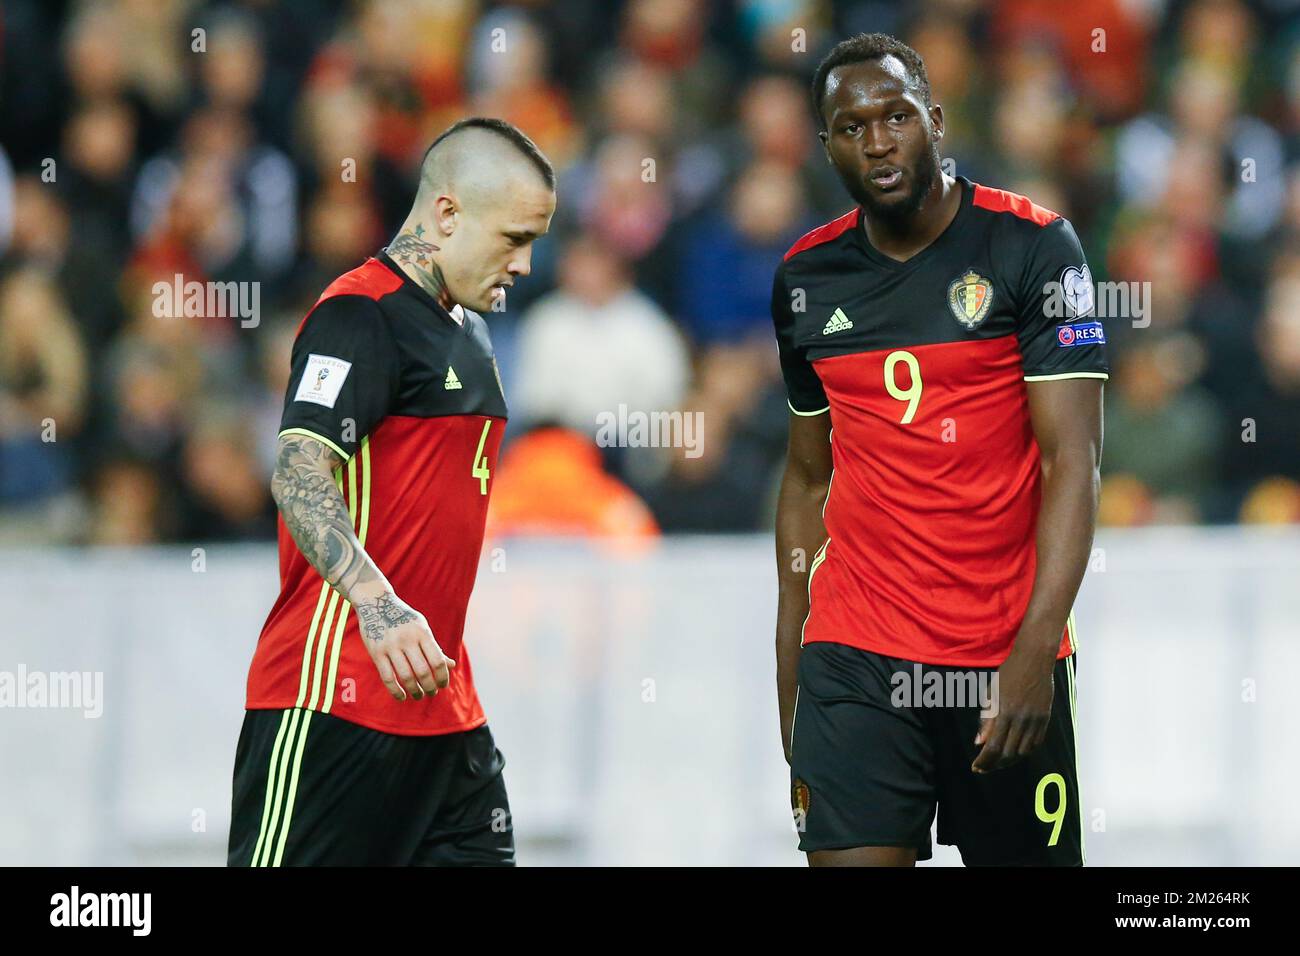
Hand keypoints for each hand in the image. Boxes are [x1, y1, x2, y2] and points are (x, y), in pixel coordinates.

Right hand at [353, 590, 454, 700]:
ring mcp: (390, 646)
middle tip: (431, 693)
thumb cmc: (404, 618)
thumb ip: (435, 647)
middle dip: (429, 687)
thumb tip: (452, 665)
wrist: (376, 603)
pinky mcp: (376, 652)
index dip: (442, 677)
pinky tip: (402, 696)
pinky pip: (387, 677)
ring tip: (418, 695)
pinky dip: (396, 691)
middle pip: (422, 672)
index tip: (443, 685)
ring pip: (405, 677)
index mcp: (422, 632)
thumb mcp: (422, 627)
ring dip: (414, 691)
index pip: (437, 661)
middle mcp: (407, 639)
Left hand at [971, 640, 1054, 773]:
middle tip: (984, 768)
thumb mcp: (991, 693)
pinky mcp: (1045, 719)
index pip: (993, 746)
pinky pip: (1035, 743)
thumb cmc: (1008, 674)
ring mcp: (1035, 720)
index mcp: (1004, 712)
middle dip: (994, 764)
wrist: (1034, 661)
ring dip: (1009, 760)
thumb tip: (979, 743)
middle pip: (1008, 753)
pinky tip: (1014, 752)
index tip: (976, 766)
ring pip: (1022, 752)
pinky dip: (1024, 752)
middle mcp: (1021, 719)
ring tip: (998, 762)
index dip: (984, 760)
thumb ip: (986, 720)